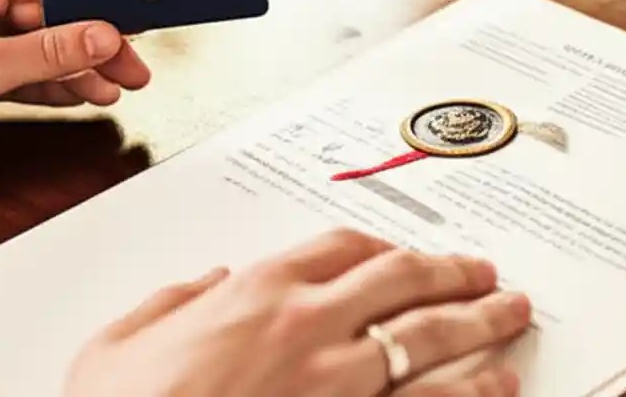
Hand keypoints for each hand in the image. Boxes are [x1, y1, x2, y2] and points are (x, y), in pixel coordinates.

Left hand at [0, 0, 149, 183]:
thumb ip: (47, 53)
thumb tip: (104, 37)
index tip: (135, 16)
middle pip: (54, 14)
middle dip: (95, 42)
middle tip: (136, 66)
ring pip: (46, 47)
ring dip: (82, 68)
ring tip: (121, 86)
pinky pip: (29, 73)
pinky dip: (57, 86)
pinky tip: (88, 95)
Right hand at [66, 229, 530, 396]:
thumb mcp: (115, 347)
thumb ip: (167, 303)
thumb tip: (201, 284)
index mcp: (253, 295)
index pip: (338, 245)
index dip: (381, 243)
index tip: (400, 251)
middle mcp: (305, 327)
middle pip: (401, 279)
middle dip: (451, 271)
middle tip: (482, 271)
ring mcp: (336, 383)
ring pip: (429, 339)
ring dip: (478, 323)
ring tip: (510, 315)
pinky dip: (471, 391)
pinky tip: (497, 385)